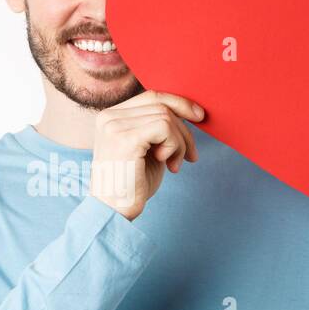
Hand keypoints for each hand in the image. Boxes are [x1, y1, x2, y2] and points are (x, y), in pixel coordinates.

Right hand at [89, 90, 204, 219]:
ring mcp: (114, 126)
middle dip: (184, 130)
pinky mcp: (125, 138)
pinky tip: (168, 164)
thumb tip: (189, 111)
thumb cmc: (133, 184)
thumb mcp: (147, 149)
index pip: (151, 96)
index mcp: (111, 116)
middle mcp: (108, 116)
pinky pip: (164, 127)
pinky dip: (174, 146)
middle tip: (190, 156)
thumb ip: (157, 128)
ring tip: (174, 165)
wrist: (114, 213)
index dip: (179, 103)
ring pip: (166, 116)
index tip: (199, 117)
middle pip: (161, 105)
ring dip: (180, 143)